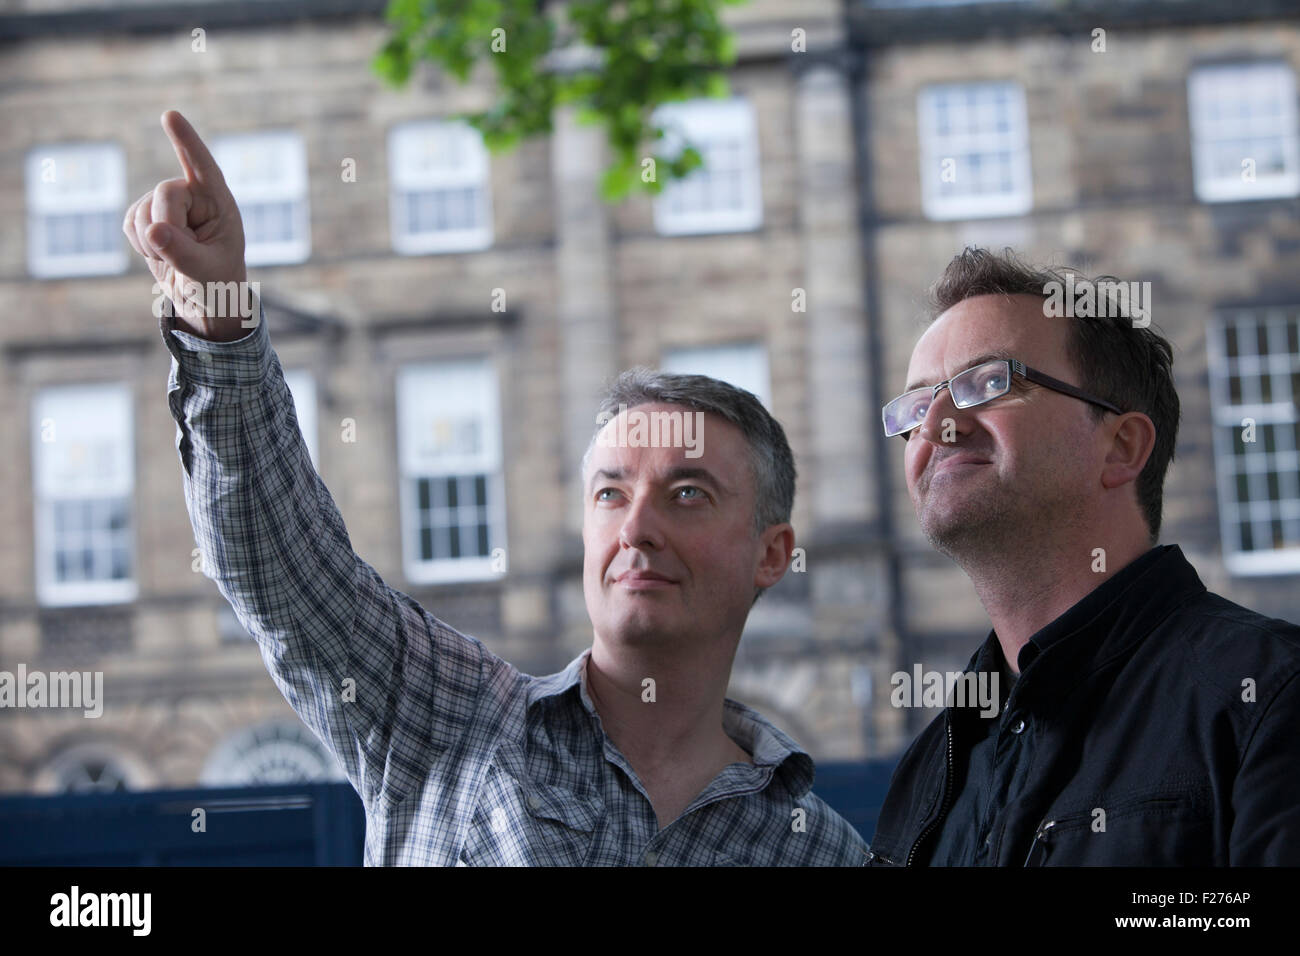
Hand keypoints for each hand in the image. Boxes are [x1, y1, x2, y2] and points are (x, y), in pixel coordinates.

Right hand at [123, 110, 249, 340]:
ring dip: (152, 241)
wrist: (204, 298)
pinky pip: (129, 223)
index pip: (204, 167)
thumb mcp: (206, 272)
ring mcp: (168, 204)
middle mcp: (195, 197)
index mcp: (220, 204)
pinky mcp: (146, 215)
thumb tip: (153, 229)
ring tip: (176, 257)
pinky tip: (159, 253)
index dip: (187, 141)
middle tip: (184, 254)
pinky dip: (140, 244)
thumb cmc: (217, 283)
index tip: (170, 115)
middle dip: (167, 226)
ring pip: (142, 210)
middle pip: (164, 192)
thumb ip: (182, 252)